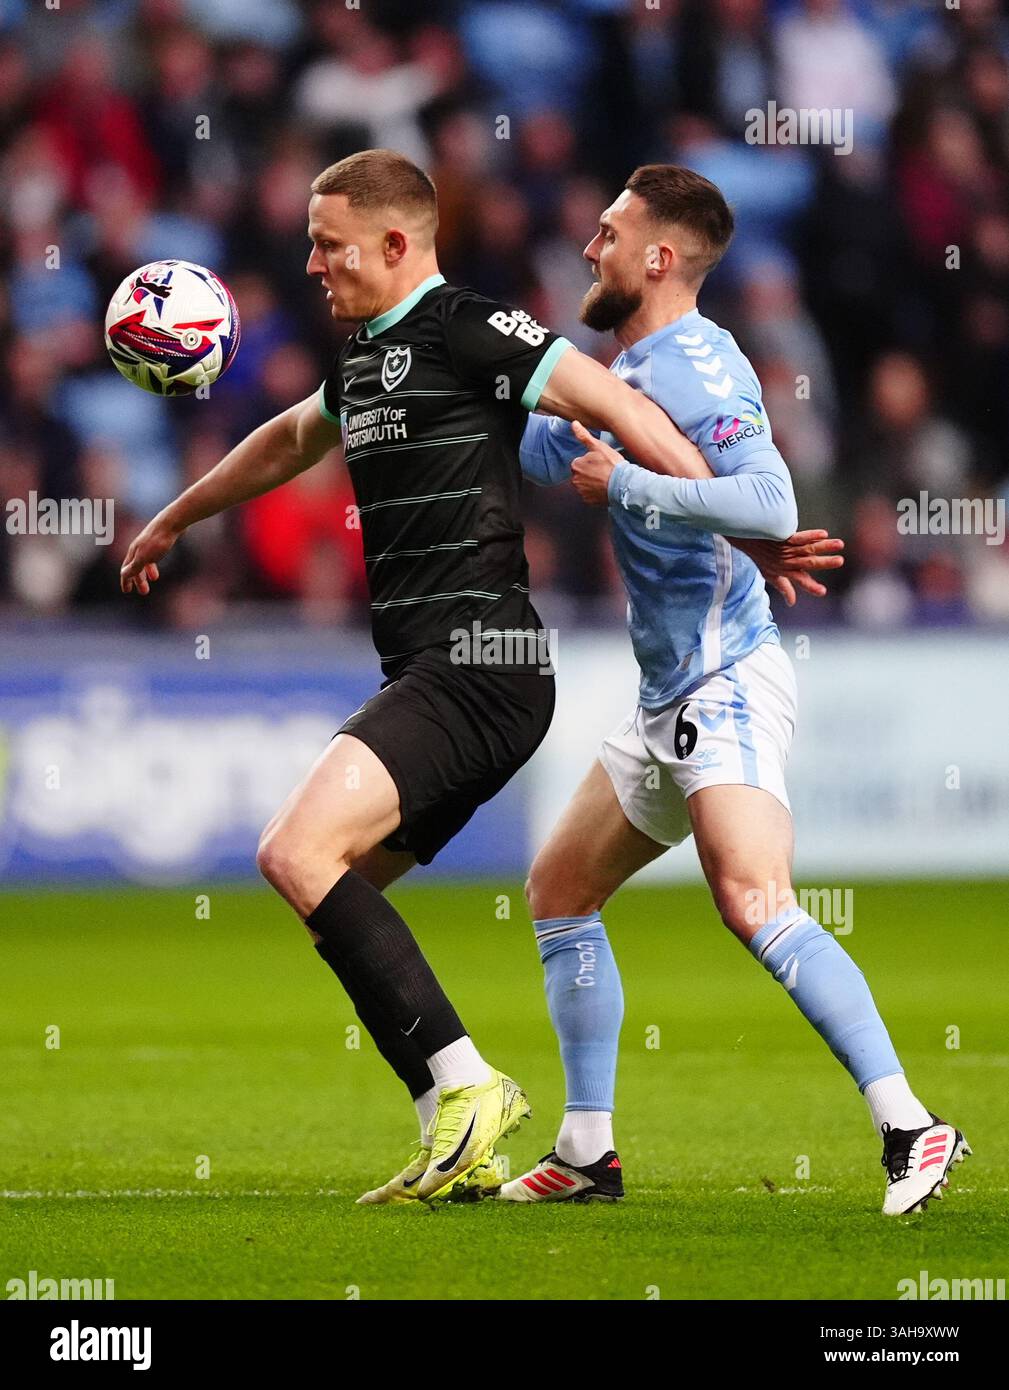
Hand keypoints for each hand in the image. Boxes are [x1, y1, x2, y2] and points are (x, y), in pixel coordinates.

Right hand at [120, 518, 179, 594]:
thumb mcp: (144, 557)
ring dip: (146, 573)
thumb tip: (123, 575)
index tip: (126, 591)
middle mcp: (139, 547)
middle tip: (144, 592)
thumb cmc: (158, 540)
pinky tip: (158, 564)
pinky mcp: (159, 541)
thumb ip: (134, 567)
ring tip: (153, 580)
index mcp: (134, 552)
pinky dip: (153, 563)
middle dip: (138, 580)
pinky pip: (153, 555)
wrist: (172, 522)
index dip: (125, 581)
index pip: (126, 569)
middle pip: (135, 566)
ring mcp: (148, 544)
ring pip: (144, 561)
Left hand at [570, 420, 622, 505]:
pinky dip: (595, 493)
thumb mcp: (598, 446)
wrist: (623, 484)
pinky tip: (604, 488)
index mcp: (576, 465)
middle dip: (589, 473)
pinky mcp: (589, 501)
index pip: (579, 463)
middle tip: (603, 471)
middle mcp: (575, 480)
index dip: (590, 462)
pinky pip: (590, 496)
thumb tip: (574, 423)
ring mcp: (582, 492)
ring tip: (605, 479)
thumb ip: (584, 435)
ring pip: (585, 485)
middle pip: (581, 475)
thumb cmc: (612, 464)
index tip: (600, 463)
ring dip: (592, 483)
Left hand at [730, 529, 844, 606]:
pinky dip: (811, 535)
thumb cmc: (761, 557)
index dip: (811, 586)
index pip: (800, 580)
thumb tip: (791, 603)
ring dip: (824, 546)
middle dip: (825, 562)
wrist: (748, 538)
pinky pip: (799, 536)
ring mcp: (786, 548)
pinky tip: (824, 534)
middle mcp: (787, 560)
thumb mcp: (770, 575)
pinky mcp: (784, 536)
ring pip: (807, 548)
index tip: (823, 592)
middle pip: (808, 562)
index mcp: (785, 570)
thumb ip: (784, 587)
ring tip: (840, 544)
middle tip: (840, 561)